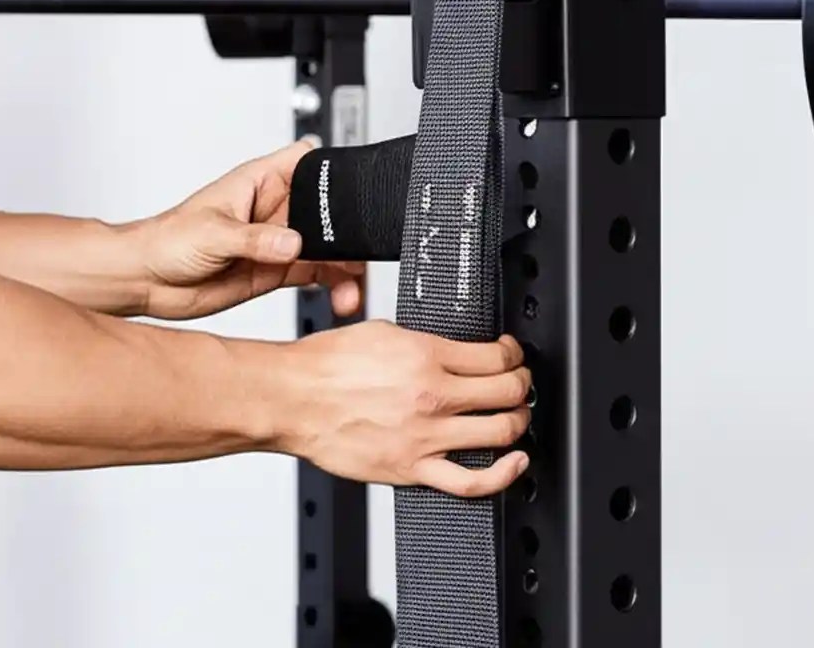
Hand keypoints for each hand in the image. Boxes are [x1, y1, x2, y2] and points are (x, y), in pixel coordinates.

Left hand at [132, 141, 363, 319]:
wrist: (146, 280)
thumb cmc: (166, 240)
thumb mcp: (212, 233)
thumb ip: (254, 239)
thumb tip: (291, 243)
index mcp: (259, 182)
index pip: (306, 161)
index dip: (330, 168)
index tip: (350, 189)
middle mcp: (274, 210)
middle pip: (326, 209)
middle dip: (346, 228)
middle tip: (355, 251)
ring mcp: (277, 241)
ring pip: (326, 246)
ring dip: (344, 264)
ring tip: (351, 284)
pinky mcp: (276, 270)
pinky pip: (316, 275)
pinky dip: (333, 285)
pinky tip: (341, 295)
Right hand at [273, 321, 533, 497]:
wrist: (291, 399)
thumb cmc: (324, 367)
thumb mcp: (382, 332)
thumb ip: (424, 342)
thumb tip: (452, 347)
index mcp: (426, 356)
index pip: (497, 356)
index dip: (513, 354)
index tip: (510, 356)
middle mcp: (431, 395)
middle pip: (508, 391)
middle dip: (522, 384)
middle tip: (518, 383)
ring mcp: (425, 436)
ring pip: (501, 432)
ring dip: (518, 422)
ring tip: (514, 417)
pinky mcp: (412, 469)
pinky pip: (471, 482)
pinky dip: (503, 475)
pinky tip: (513, 464)